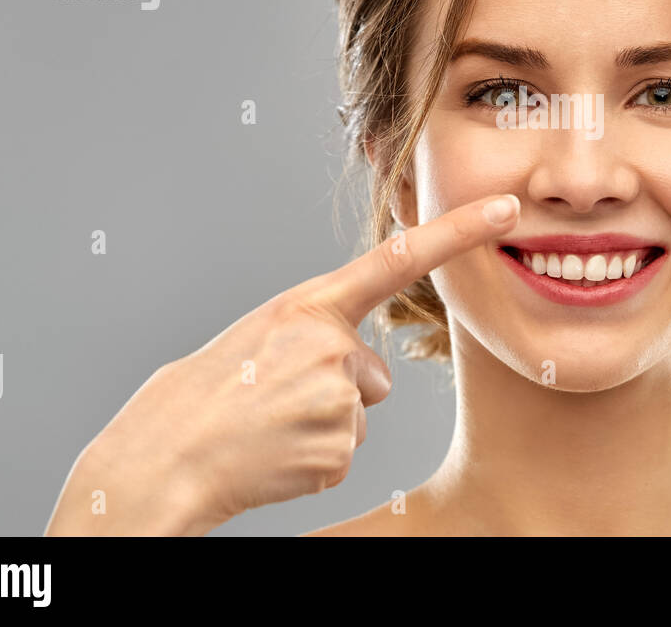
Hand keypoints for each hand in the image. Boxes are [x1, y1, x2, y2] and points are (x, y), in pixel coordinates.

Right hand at [44, 193, 520, 534]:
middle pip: (371, 372)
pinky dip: (312, 460)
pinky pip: (345, 453)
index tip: (507, 210)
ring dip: (320, 426)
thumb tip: (366, 375)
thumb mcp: (259, 338)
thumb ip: (318, 335)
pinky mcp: (337, 448)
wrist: (162, 458)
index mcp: (306, 306)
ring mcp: (335, 397)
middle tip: (269, 400)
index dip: (459, 231)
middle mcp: (329, 344)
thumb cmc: (205, 395)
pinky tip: (272, 454)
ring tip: (265, 427)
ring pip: (357, 414)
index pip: (399, 258)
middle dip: (334, 390)